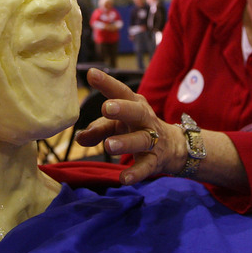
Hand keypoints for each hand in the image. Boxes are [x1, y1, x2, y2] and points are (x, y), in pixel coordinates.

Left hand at [75, 68, 185, 184]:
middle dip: (123, 108)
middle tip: (106, 107)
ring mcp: (152, 140)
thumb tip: (79, 138)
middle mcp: (144, 119)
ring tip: (109, 146)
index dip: (107, 83)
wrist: (172, 146)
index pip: (120, 91)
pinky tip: (123, 178)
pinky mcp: (154, 161)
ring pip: (141, 139)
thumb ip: (97, 129)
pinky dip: (135, 173)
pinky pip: (145, 167)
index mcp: (133, 104)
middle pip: (136, 111)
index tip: (91, 74)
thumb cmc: (136, 128)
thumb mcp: (116, 125)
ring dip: (125, 142)